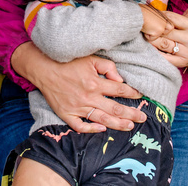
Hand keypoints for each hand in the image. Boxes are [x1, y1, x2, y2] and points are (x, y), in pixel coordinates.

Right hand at [14, 43, 145, 133]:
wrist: (44, 69)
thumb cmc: (68, 62)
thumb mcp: (90, 58)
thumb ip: (107, 67)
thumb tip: (120, 80)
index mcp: (94, 82)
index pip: (119, 90)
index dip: (133, 93)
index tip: (141, 96)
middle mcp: (88, 97)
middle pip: (114, 109)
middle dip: (131, 114)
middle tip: (143, 118)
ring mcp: (77, 107)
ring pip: (101, 120)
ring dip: (118, 124)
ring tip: (130, 127)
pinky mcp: (66, 114)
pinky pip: (80, 126)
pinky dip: (91, 130)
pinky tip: (102, 130)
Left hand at [145, 0, 187, 67]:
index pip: (170, 18)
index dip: (159, 16)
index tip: (151, 14)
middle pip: (165, 31)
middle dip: (152, 27)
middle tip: (142, 24)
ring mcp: (186, 52)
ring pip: (162, 44)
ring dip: (151, 39)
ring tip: (143, 34)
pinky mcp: (180, 63)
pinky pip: (163, 57)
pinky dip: (154, 52)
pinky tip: (147, 47)